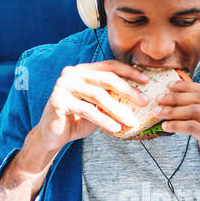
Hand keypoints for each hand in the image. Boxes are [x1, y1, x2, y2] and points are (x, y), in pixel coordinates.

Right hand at [31, 61, 150, 155]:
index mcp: (83, 70)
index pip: (110, 66)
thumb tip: (140, 97)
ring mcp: (64, 85)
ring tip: (131, 121)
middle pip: (106, 78)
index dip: (129, 72)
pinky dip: (104, 120)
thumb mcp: (98, 106)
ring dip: (117, 110)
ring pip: (98, 95)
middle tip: (144, 101)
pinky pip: (87, 110)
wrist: (53, 134)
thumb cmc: (78, 119)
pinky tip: (116, 129)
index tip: (147, 80)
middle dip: (128, 90)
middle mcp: (72, 73)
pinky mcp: (59, 100)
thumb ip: (112, 97)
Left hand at [156, 81, 199, 200]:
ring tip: (159, 113)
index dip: (188, 86)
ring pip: (195, 110)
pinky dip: (176, 125)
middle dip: (177, 97)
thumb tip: (183, 104)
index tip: (171, 86)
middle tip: (160, 99)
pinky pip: (193, 127)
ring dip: (173, 110)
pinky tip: (166, 127)